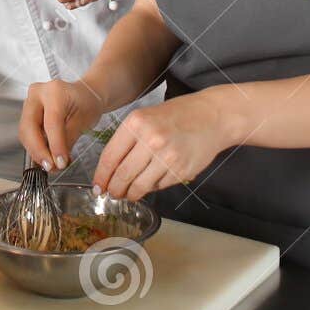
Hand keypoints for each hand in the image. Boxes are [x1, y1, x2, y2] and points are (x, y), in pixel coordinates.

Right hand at [20, 78, 105, 171]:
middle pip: (30, 126)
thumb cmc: (86, 104)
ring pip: (24, 132)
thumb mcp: (83, 122)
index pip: (51, 122)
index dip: (55, 145)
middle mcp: (37, 93)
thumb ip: (68, 141)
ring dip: (35, 151)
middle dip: (39, 151)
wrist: (84, 95)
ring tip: (51, 164)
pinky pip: (26, 133)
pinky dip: (35, 147)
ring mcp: (29, 101)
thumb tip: (57, 161)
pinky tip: (47, 155)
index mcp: (55, 91)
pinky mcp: (26, 111)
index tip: (60, 163)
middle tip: (50, 167)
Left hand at [92, 91, 237, 201]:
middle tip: (112, 193)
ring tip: (129, 194)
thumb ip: (127, 140)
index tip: (97, 186)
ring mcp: (166, 156)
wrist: (211, 116)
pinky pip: (158, 186)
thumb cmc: (176, 116)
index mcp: (136, 123)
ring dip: (131, 194)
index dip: (101, 176)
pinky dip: (151, 188)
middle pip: (122, 174)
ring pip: (139, 185)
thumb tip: (110, 169)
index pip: (110, 157)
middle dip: (114, 189)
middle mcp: (150, 139)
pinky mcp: (180, 170)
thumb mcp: (145, 117)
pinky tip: (151, 183)